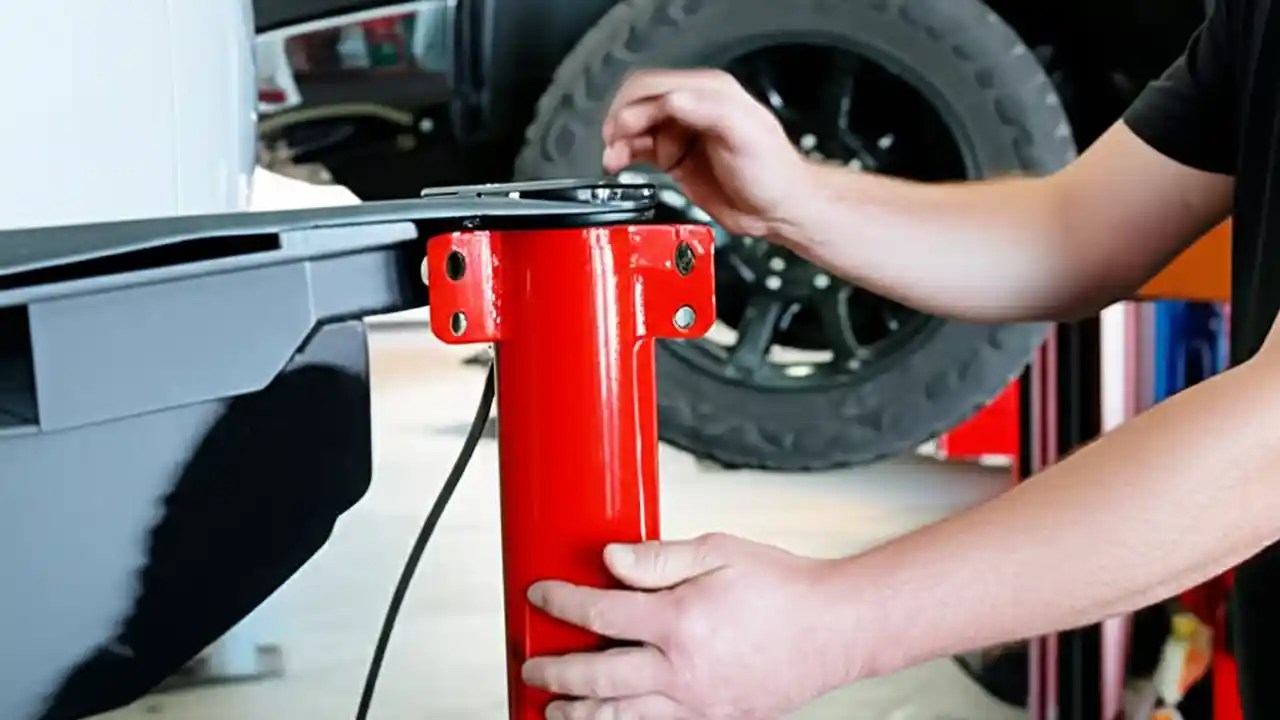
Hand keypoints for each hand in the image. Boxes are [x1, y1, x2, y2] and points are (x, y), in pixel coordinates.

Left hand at [521, 533, 858, 718]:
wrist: (836, 628)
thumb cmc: (783, 586)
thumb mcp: (719, 551)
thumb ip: (659, 558)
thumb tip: (610, 559)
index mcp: (681, 621)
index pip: (599, 615)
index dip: (560, 603)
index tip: (540, 594)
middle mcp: (684, 669)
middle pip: (597, 679)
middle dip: (555, 674)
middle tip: (532, 668)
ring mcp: (698, 702)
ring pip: (621, 717)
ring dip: (580, 715)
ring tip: (554, 710)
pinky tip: (611, 718)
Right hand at [602, 69, 814, 238]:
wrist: (778, 210)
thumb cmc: (771, 172)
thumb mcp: (743, 133)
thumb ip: (705, 111)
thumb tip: (669, 101)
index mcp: (709, 93)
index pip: (656, 86)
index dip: (634, 106)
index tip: (624, 129)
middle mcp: (692, 109)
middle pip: (639, 102)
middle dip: (621, 120)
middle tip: (614, 142)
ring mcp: (682, 134)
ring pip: (636, 126)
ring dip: (618, 139)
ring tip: (612, 157)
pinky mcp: (676, 158)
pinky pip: (641, 148)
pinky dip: (624, 154)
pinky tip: (618, 163)